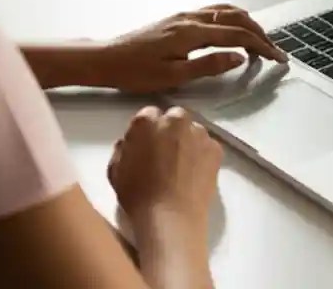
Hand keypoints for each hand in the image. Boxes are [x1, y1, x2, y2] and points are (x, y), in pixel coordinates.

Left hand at [96, 5, 286, 93]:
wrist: (106, 59)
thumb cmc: (135, 72)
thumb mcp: (173, 76)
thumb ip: (208, 66)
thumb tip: (238, 57)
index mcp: (192, 33)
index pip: (237, 35)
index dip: (261, 46)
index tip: (278, 58)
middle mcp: (190, 18)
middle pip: (236, 18)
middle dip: (260, 33)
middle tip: (275, 50)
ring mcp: (184, 15)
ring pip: (226, 10)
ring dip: (248, 22)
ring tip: (260, 39)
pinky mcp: (178, 18)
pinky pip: (214, 10)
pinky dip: (232, 17)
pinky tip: (234, 27)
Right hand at [108, 106, 223, 234]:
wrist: (171, 216)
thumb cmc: (137, 194)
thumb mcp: (115, 169)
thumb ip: (123, 147)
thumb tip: (130, 142)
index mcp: (147, 121)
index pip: (147, 115)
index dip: (147, 131)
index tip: (146, 145)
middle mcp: (175, 119)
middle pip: (173, 118)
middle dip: (169, 130)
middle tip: (165, 153)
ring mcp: (199, 132)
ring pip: (192, 130)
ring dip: (187, 141)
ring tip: (182, 165)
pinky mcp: (216, 148)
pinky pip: (206, 146)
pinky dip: (201, 154)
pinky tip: (194, 172)